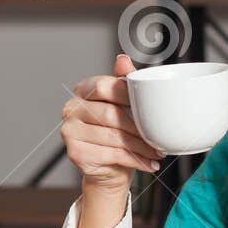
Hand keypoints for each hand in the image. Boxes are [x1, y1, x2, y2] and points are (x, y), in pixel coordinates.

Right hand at [60, 54, 162, 194]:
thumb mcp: (124, 104)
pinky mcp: (75, 152)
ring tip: (157, 152)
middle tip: (157, 136)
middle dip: (138, 127)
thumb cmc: (118, 132)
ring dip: (140, 147)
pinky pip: (110, 154)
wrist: (109, 168)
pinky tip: (147, 163)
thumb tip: (123, 59)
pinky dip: (134, 160)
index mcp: (83, 90)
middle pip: (109, 114)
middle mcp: (71, 108)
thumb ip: (124, 82)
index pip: (104, 86)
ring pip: (113, 136)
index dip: (127, 96)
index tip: (149, 107)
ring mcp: (69, 131)